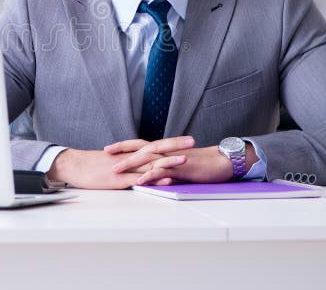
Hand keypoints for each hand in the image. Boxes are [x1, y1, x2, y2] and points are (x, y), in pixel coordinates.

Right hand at [47, 148, 178, 189]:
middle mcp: (129, 158)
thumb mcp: (111, 162)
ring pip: (150, 163)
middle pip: (156, 149)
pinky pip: (140, 178)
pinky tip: (167, 179)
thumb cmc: (90, 165)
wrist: (72, 165)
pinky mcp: (119, 179)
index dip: (169, 142)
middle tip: (192, 141)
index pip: (153, 145)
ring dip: (169, 160)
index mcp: (128, 153)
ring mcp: (125, 168)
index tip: (185, 140)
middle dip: (175, 145)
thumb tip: (137, 167)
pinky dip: (155, 178)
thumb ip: (126, 164)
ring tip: (185, 158)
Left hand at [108, 137, 246, 184]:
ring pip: (148, 158)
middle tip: (105, 153)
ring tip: (116, 169)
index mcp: (164, 150)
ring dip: (131, 163)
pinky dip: (151, 175)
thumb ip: (163, 170)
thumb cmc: (199, 165)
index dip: (124, 146)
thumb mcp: (177, 167)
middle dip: (121, 150)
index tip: (109, 148)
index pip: (140, 145)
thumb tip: (151, 177)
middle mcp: (166, 152)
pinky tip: (140, 181)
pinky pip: (163, 170)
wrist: (220, 163)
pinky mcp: (180, 167)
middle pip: (139, 148)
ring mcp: (172, 158)